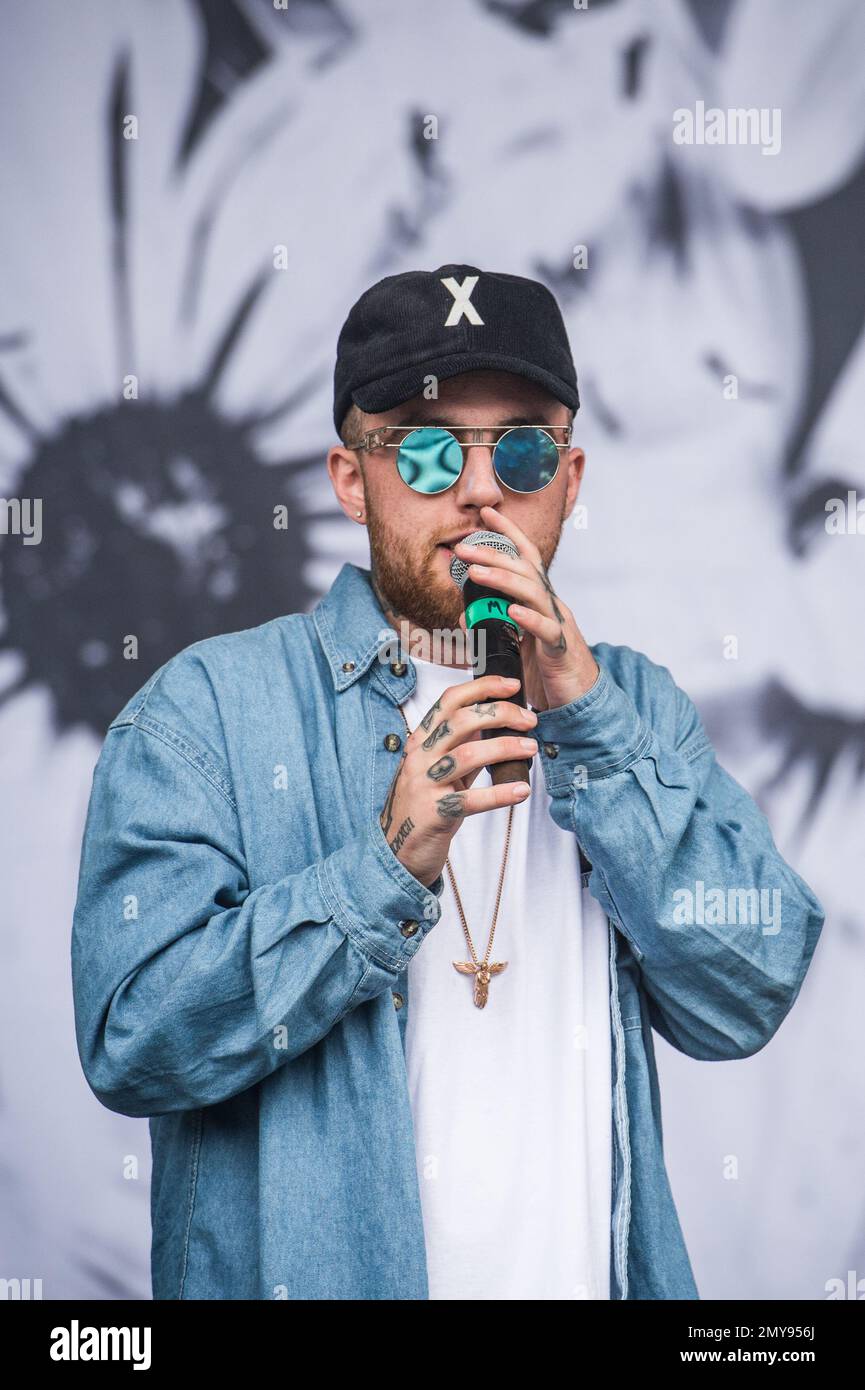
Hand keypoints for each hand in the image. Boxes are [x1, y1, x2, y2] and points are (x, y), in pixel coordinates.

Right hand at [378, 674, 538, 887]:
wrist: (396, 851)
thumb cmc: (423, 807)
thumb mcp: (438, 769)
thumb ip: (461, 746)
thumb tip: (492, 721)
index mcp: (420, 741)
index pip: (449, 701)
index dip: (482, 688)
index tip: (512, 685)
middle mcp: (420, 758)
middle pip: (461, 721)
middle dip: (501, 714)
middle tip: (529, 721)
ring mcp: (425, 784)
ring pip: (468, 755)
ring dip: (505, 748)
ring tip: (530, 749)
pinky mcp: (435, 813)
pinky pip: (471, 799)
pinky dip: (500, 793)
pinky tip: (521, 791)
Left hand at [453, 504, 598, 712]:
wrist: (580, 699)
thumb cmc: (547, 669)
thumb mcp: (516, 642)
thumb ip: (494, 626)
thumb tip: (466, 616)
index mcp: (540, 600)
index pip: (525, 558)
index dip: (508, 534)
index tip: (486, 514)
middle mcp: (551, 605)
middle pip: (524, 570)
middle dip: (493, 554)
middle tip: (463, 547)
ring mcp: (558, 624)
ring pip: (533, 593)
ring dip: (503, 580)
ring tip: (477, 573)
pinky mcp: (561, 649)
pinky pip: (547, 630)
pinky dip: (529, 620)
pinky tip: (513, 613)